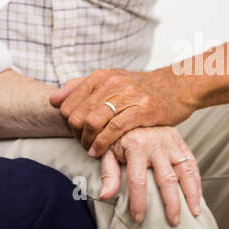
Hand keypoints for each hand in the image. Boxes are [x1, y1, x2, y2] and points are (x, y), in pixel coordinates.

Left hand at [51, 66, 195, 156]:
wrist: (176, 86)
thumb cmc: (140, 88)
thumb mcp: (109, 80)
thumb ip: (80, 88)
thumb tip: (53, 100)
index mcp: (100, 76)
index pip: (67, 103)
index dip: (66, 123)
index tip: (74, 133)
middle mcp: (110, 83)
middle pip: (77, 115)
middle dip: (75, 135)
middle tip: (82, 144)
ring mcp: (126, 95)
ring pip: (92, 122)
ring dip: (86, 142)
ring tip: (90, 150)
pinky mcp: (141, 110)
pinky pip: (113, 129)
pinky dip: (101, 144)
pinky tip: (98, 152)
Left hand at [94, 126, 201, 226]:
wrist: (133, 112)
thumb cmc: (120, 136)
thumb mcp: (109, 152)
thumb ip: (109, 174)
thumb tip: (105, 196)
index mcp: (136, 145)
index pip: (137, 180)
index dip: (138, 201)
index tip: (138, 217)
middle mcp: (156, 143)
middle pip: (166, 179)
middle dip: (171, 203)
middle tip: (173, 221)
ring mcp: (171, 142)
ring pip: (185, 171)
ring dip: (191, 194)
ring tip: (193, 212)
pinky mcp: (180, 142)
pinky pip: (192, 163)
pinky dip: (197, 181)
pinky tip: (197, 196)